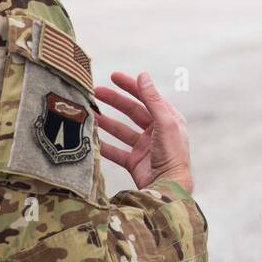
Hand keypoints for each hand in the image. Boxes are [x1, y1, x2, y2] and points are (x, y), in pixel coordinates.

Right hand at [93, 71, 192, 191]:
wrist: (169, 187)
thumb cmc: (172, 153)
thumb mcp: (164, 122)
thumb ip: (152, 100)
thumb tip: (143, 75)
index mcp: (167, 119)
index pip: (147, 97)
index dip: (131, 86)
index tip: (113, 76)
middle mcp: (157, 132)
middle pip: (132, 112)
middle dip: (114, 101)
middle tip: (95, 92)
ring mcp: (145, 147)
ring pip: (121, 130)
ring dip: (106, 122)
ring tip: (89, 114)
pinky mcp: (135, 162)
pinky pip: (116, 151)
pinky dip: (103, 145)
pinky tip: (91, 138)